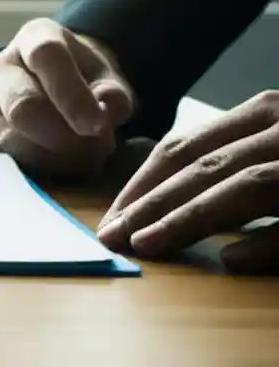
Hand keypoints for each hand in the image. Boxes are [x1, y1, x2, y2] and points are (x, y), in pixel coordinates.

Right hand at [0, 18, 135, 178]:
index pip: (46, 58)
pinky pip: (7, 161)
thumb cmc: (84, 78)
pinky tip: (63, 165)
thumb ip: (113, 94)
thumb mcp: (109, 77)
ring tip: (86, 158)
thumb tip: (104, 115)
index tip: (97, 126)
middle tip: (98, 149)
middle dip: (65, 138)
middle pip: (22, 107)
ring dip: (58, 160)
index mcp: (34, 38)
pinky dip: (41, 171)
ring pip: (14, 141)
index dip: (72, 95)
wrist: (55, 84)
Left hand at [97, 91, 278, 272]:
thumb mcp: (273, 142)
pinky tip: (230, 259)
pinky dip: (264, 241)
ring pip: (241, 186)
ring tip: (145, 245)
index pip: (184, 147)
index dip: (141, 183)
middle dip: (150, 204)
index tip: (111, 218)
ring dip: (187, 218)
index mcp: (263, 113)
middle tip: (110, 237)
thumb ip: (231, 157)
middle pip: (203, 167)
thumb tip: (162, 199)